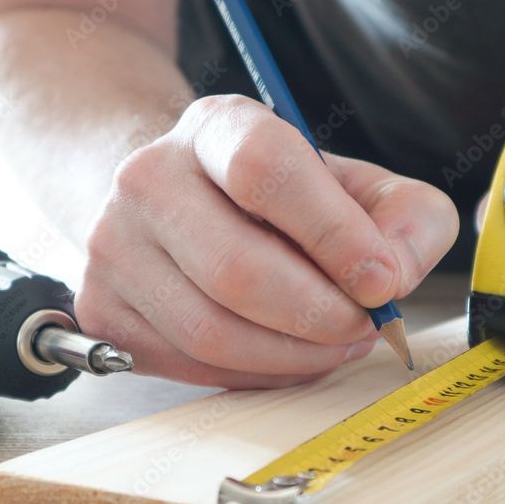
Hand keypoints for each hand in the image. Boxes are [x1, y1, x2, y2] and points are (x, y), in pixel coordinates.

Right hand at [74, 94, 457, 388]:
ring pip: (211, 333)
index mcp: (214, 128)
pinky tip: (284, 355)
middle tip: (364, 327)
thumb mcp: (349, 182)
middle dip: (320, 317)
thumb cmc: (273, 199)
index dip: (333, 233)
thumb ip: (403, 215)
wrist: (169, 203)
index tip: (383, 282)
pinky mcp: (101, 309)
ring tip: (333, 345)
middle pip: (236, 270)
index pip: (264, 170)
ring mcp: (112, 248)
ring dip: (293, 356)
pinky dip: (255, 375)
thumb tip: (397, 276)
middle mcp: (147, 179)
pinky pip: (190, 367)